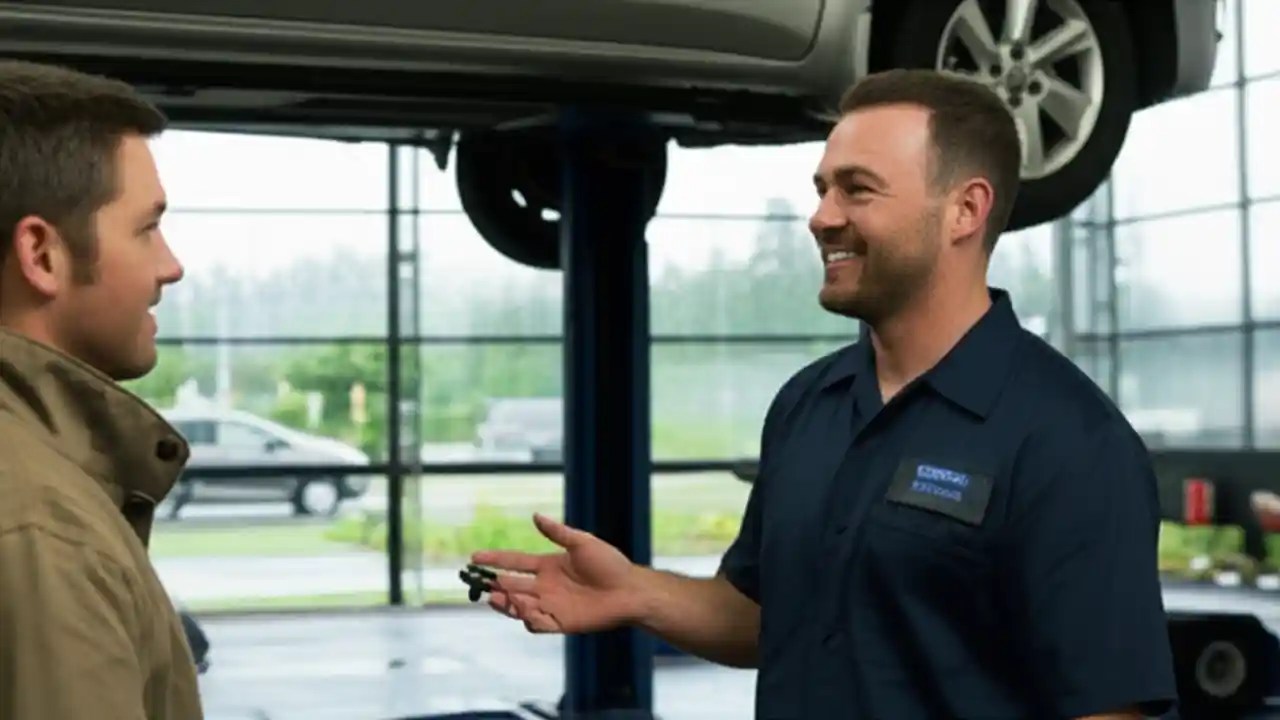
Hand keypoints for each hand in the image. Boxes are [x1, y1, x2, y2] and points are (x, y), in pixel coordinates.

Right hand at [470, 512, 640, 634]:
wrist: (629, 590)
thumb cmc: (610, 564)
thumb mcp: (582, 543)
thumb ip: (558, 532)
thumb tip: (535, 516)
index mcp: (548, 565)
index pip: (514, 562)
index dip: (494, 560)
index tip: (474, 557)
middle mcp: (545, 586)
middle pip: (511, 585)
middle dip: (492, 583)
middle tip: (478, 581)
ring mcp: (551, 604)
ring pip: (518, 605)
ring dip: (505, 602)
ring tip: (494, 596)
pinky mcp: (560, 622)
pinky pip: (536, 623)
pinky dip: (526, 618)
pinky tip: (521, 610)